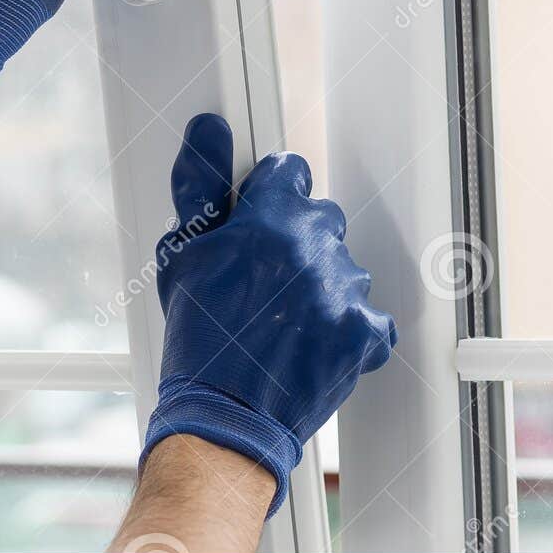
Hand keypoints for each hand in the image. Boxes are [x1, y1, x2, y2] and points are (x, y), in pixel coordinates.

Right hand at [141, 113, 397, 515]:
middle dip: (296, 242)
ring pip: (343, 268)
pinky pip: (368, 314)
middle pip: (320, 219)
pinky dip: (347, 328)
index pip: (290, 172)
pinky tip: (313, 343)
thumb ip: (202, 188)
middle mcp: (314, 248)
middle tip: (265, 281)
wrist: (226, 421)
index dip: (274, 194)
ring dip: (321, 286)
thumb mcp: (184, 259)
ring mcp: (345, 291)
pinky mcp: (366, 330)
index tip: (265, 213)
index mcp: (269, 221)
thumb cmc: (200, 344)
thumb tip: (208, 131)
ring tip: (284, 321)